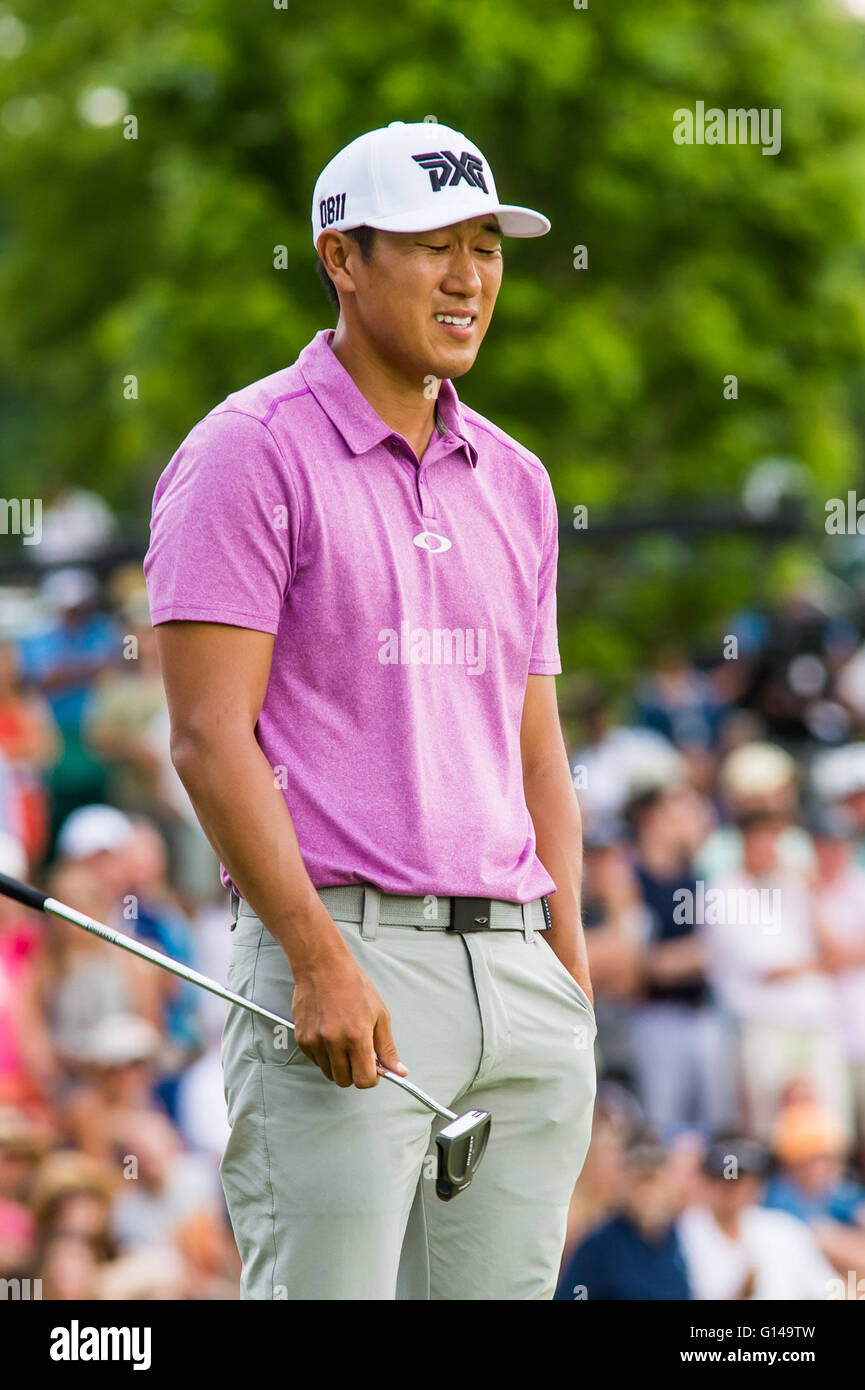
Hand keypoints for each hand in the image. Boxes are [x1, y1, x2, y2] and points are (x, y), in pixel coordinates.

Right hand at [291, 947, 407, 1088]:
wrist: (323, 966)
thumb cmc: (353, 986)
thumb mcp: (379, 1014)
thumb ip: (387, 1047)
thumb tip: (398, 1071)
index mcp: (357, 1036)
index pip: (364, 1079)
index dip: (371, 1078)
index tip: (373, 1070)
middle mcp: (334, 1041)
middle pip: (344, 1080)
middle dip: (354, 1073)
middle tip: (358, 1054)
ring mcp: (315, 1041)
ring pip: (328, 1072)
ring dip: (338, 1064)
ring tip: (343, 1040)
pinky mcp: (302, 1038)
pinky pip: (315, 1060)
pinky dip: (324, 1055)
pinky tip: (329, 1034)